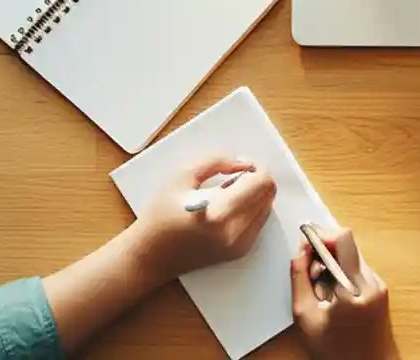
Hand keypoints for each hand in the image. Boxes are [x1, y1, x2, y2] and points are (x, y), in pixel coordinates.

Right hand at [132, 156, 276, 282]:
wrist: (150, 257)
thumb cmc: (160, 215)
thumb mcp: (181, 177)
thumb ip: (216, 162)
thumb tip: (244, 163)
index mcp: (220, 213)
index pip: (261, 183)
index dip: (256, 167)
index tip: (240, 165)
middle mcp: (236, 233)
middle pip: (269, 194)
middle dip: (257, 179)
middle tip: (233, 177)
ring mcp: (240, 245)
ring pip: (267, 207)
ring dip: (254, 194)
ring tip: (226, 193)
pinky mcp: (240, 252)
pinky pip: (259, 221)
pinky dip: (250, 208)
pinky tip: (227, 207)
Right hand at [291, 227, 395, 359]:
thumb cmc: (334, 352)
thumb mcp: (305, 317)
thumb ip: (299, 279)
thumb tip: (300, 252)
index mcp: (353, 290)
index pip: (343, 240)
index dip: (323, 235)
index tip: (307, 239)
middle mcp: (372, 284)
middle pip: (349, 245)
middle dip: (326, 251)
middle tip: (311, 271)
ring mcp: (380, 287)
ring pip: (354, 257)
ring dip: (335, 264)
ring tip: (323, 289)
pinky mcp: (382, 290)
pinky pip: (360, 270)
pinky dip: (344, 274)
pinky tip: (335, 294)